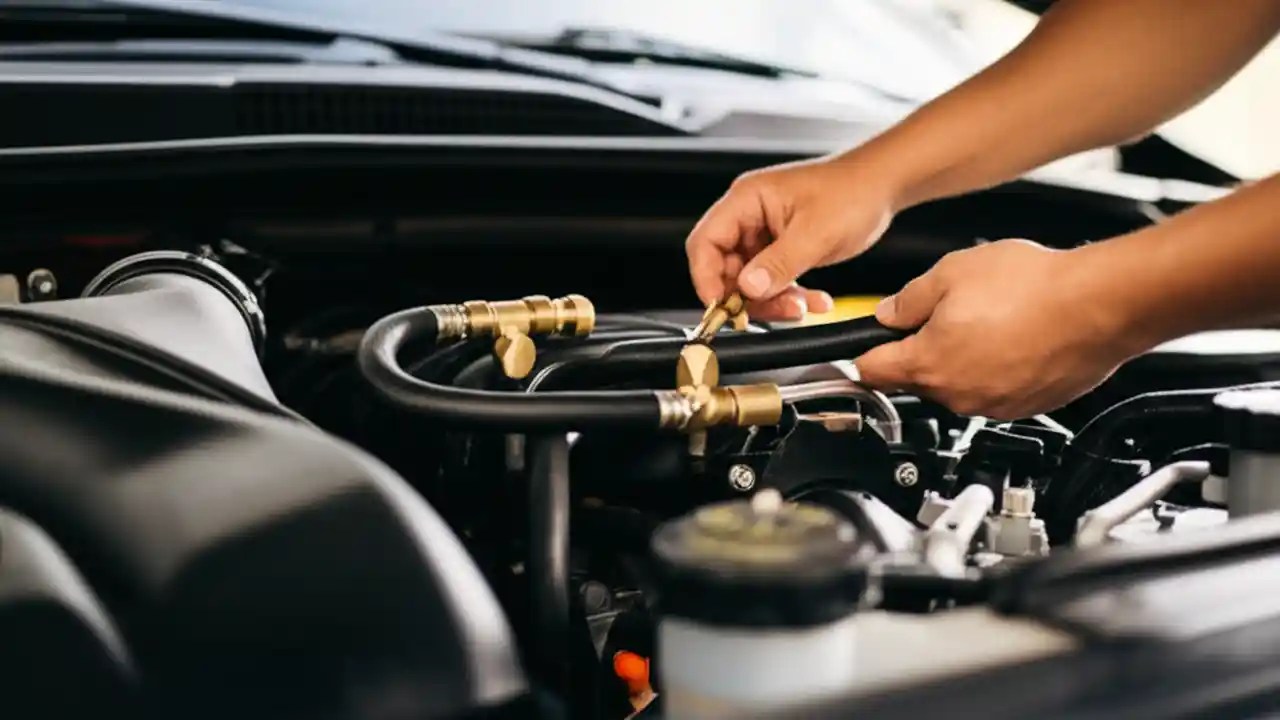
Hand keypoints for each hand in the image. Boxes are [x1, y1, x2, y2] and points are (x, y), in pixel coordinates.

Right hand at [685, 155, 897, 319]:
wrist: (884, 185)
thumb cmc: (853, 191)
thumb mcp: (816, 233)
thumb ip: (779, 263)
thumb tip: (748, 289)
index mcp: (747, 200)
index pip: (705, 243)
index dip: (707, 279)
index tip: (722, 308)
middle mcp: (749, 215)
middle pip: (724, 267)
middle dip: (748, 296)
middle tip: (776, 310)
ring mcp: (764, 232)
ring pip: (749, 279)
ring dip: (772, 300)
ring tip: (802, 306)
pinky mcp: (780, 247)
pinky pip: (771, 279)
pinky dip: (788, 295)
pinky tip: (813, 300)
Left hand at [854, 239, 1140, 418]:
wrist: (1097, 306)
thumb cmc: (1032, 289)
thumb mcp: (950, 273)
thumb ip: (909, 299)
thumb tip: (889, 313)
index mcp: (927, 364)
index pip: (870, 373)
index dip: (865, 354)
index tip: (867, 347)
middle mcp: (956, 395)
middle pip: (916, 380)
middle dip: (922, 350)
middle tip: (949, 315)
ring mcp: (992, 406)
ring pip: (957, 386)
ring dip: (962, 360)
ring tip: (991, 322)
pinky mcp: (1023, 407)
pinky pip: (993, 392)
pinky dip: (996, 371)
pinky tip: (1015, 340)